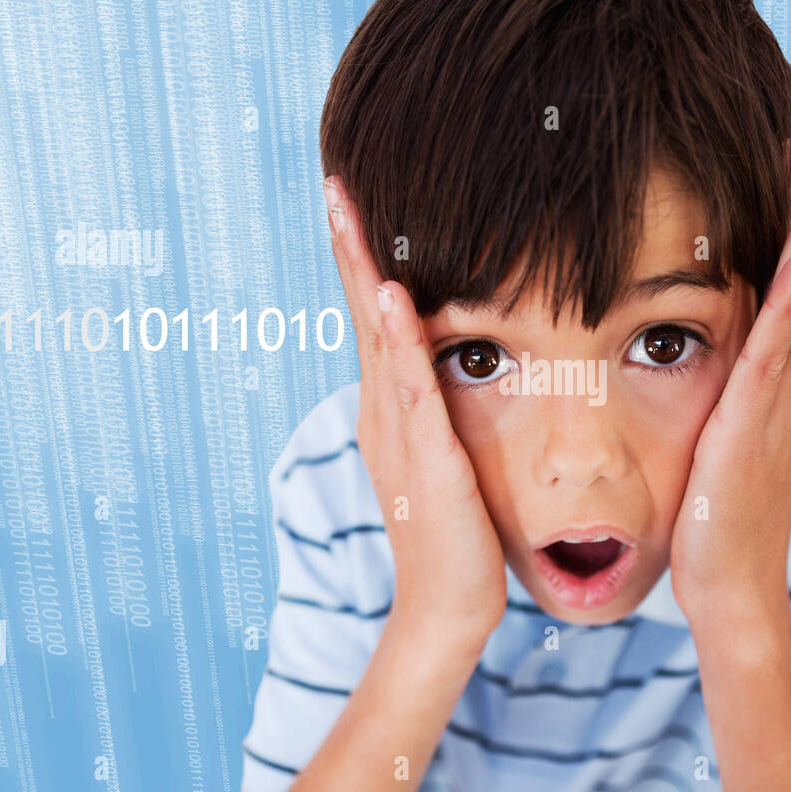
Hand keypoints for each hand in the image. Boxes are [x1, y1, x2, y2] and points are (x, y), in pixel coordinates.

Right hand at [324, 177, 508, 648]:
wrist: (447, 606)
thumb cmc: (454, 534)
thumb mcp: (442, 456)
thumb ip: (437, 409)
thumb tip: (448, 367)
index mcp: (389, 407)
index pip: (372, 319)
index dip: (361, 261)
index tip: (353, 204)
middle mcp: (382, 412)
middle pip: (360, 314)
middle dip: (349, 247)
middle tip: (336, 184)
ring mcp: (396, 435)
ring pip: (376, 339)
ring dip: (361, 273)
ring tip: (349, 212)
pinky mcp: (424, 460)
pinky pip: (411, 390)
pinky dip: (399, 341)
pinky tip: (393, 297)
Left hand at [669, 143, 790, 638]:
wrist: (732, 587)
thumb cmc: (716, 524)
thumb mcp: (718, 449)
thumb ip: (718, 409)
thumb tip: (699, 381)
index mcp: (773, 390)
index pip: (784, 301)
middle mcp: (787, 386)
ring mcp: (780, 402)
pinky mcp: (757, 422)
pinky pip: (775, 351)